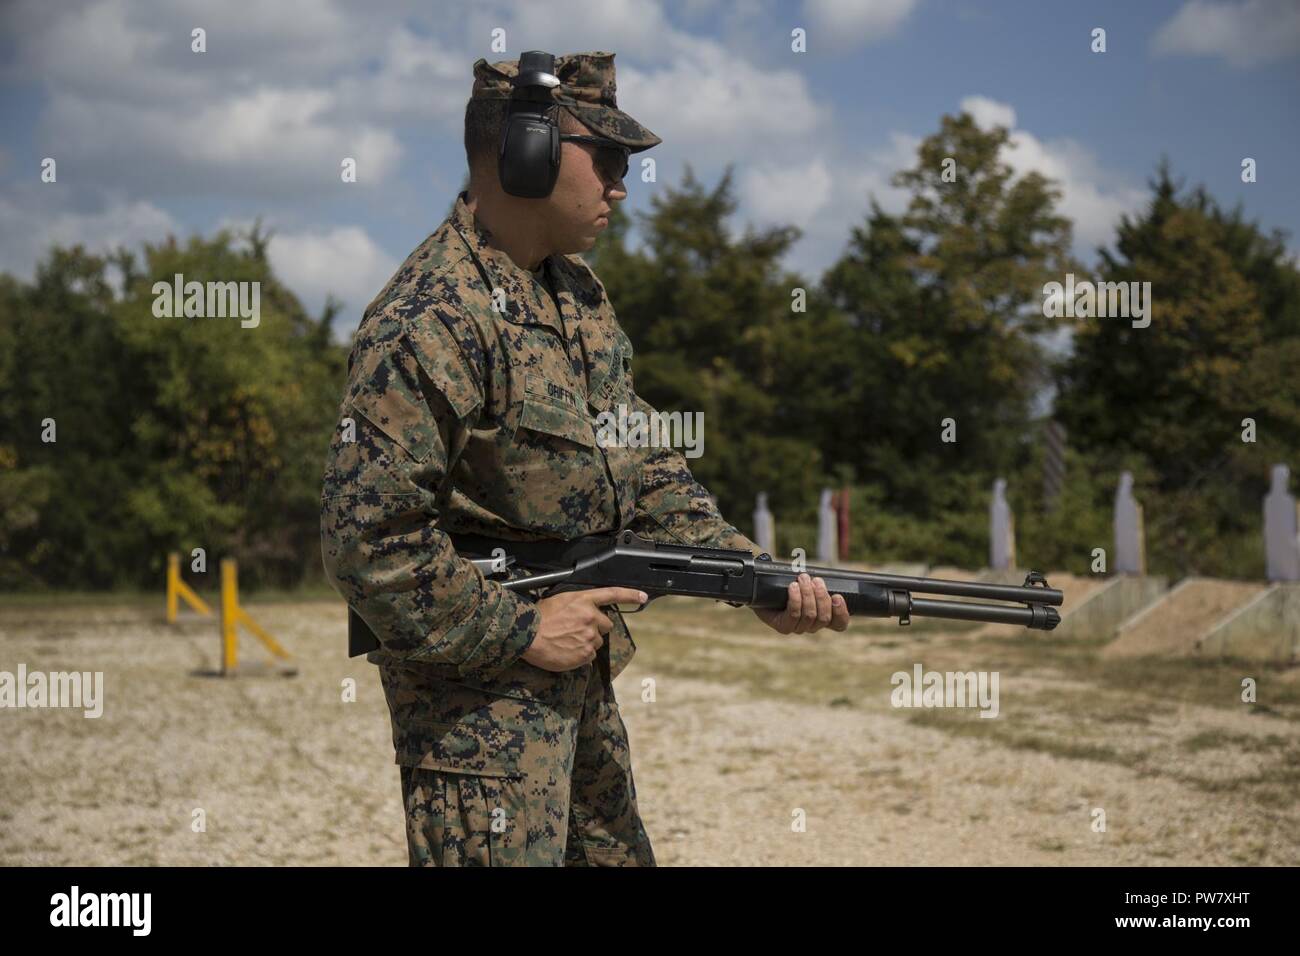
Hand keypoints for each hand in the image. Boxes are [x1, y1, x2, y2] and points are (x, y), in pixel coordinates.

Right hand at [523, 587, 647, 671]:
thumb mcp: (559, 600)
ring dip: (587, 641)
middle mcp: (591, 616)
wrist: (528, 636)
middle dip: (596, 627)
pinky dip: (580, 654)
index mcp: (583, 600)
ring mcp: (590, 636)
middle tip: (577, 629)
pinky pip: (589, 655)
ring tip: (567, 641)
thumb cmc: (538, 618)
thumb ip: (577, 604)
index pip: (612, 594)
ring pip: (597, 641)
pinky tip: (566, 650)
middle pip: (606, 624)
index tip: (643, 597)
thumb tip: (583, 610)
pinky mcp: (586, 653)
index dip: (630, 595)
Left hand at [752, 573, 849, 634]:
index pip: (839, 624)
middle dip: (821, 596)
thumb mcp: (807, 583)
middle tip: (816, 580)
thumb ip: (818, 583)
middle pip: (824, 617)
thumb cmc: (789, 586)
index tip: (838, 596)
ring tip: (803, 579)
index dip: (841, 613)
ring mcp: (797, 628)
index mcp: (822, 618)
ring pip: (809, 615)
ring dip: (808, 594)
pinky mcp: (784, 627)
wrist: (763, 591)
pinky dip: (795, 599)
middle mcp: (812, 626)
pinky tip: (793, 587)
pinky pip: (794, 614)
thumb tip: (824, 577)